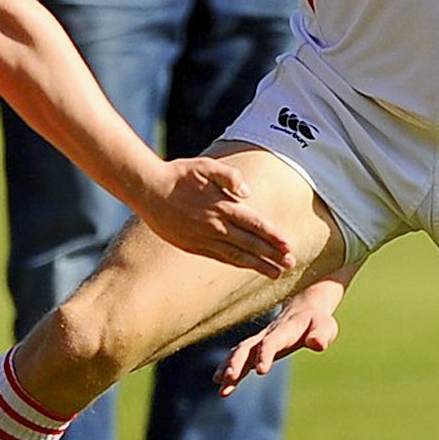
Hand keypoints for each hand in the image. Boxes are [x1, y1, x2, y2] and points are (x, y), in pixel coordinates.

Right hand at [136, 156, 291, 276]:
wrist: (147, 190)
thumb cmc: (178, 175)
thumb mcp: (204, 166)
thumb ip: (228, 176)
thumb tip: (247, 192)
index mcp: (220, 207)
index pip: (253, 225)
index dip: (273, 237)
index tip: (289, 247)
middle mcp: (214, 226)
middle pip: (249, 244)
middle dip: (272, 255)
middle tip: (291, 264)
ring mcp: (203, 239)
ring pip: (236, 256)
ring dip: (258, 265)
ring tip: (276, 274)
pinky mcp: (193, 246)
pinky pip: (220, 257)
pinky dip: (237, 264)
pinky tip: (248, 267)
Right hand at [217, 278, 343, 393]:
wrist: (305, 308)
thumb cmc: (317, 321)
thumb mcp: (325, 326)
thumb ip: (321, 334)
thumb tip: (318, 344)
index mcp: (284, 330)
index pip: (272, 342)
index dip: (265, 354)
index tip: (260, 371)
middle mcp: (267, 335)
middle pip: (247, 347)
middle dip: (237, 362)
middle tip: (229, 378)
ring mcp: (259, 341)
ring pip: (239, 352)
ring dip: (229, 367)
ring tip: (220, 385)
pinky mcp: (256, 348)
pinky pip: (239, 358)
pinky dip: (228, 368)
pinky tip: (220, 385)